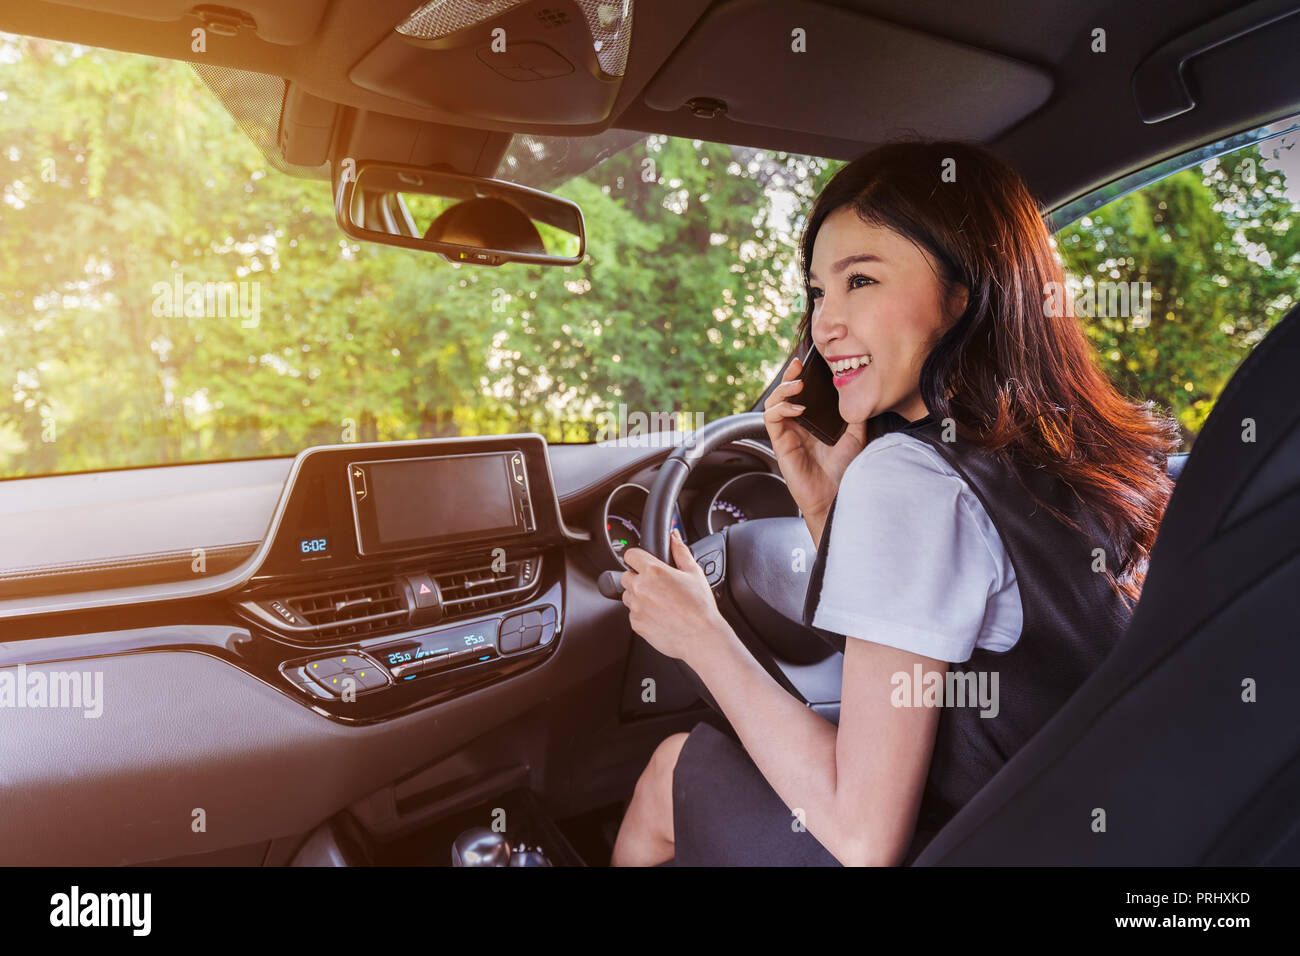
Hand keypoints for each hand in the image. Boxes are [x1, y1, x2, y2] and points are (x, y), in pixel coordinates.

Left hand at [620, 529, 730, 666]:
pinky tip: (659, 615)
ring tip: (660, 602)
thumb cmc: (700, 607)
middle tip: (656, 585)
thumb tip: (674, 536)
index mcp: (654, 572)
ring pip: (628, 596)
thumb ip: (680, 551)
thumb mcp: (694, 573)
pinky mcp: (636, 624)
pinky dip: (642, 613)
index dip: (637, 557)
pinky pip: (632, 614)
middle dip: (637, 578)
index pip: (630, 555)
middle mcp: (641, 588)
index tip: (642, 562)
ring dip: (638, 596)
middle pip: (626, 576)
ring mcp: (636, 608)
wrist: (701, 637)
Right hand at [763, 354, 867, 520]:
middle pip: (783, 395)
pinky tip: (797, 409)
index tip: (806, 363)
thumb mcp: (856, 434)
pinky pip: (771, 420)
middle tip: (797, 366)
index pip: (801, 394)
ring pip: (773, 404)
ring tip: (798, 385)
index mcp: (813, 422)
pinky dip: (781, 409)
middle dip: (788, 377)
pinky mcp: (780, 445)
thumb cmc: (847, 469)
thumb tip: (858, 391)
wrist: (840, 495)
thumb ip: (854, 413)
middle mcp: (797, 427)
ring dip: (782, 391)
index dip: (799, 376)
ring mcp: (787, 435)